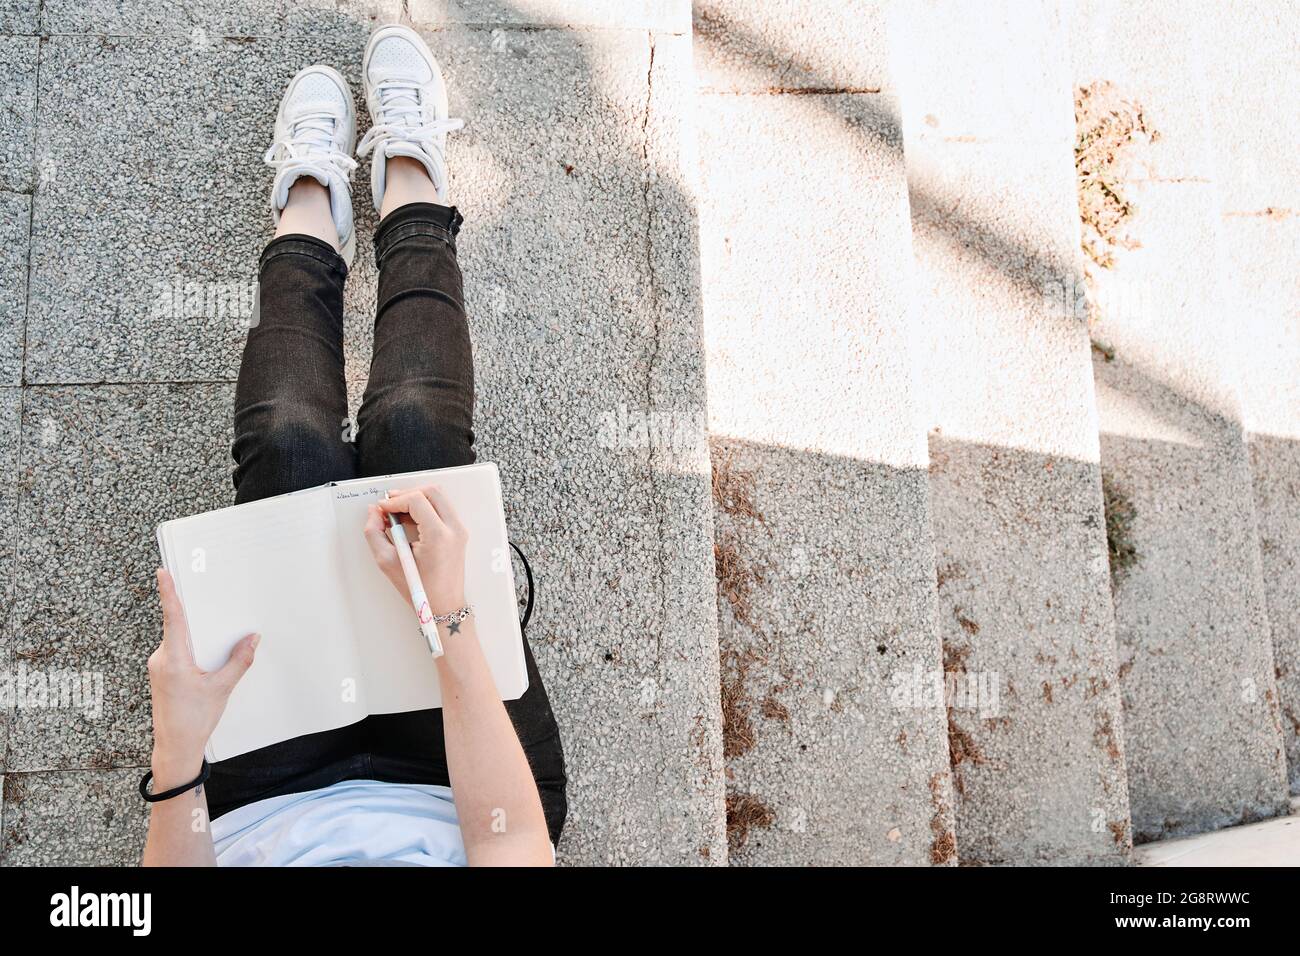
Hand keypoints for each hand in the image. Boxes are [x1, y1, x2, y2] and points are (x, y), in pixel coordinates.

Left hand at [148, 568, 258, 785]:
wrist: (175, 746)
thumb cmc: (194, 720)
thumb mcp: (221, 689)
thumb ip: (238, 661)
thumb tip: (252, 638)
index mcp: (173, 659)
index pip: (172, 618)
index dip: (168, 593)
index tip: (163, 572)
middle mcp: (162, 658)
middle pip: (179, 626)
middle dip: (195, 612)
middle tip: (205, 591)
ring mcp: (160, 666)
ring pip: (180, 639)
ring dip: (197, 633)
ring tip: (216, 633)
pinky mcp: (163, 672)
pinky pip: (178, 650)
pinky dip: (194, 646)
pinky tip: (209, 654)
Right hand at [364, 484, 468, 614]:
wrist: (444, 605)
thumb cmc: (420, 589)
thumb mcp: (387, 562)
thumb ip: (374, 533)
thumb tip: (373, 512)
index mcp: (438, 536)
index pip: (417, 500)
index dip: (395, 500)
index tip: (381, 508)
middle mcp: (454, 529)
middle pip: (432, 491)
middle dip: (407, 494)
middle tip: (389, 505)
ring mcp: (460, 530)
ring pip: (438, 497)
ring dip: (416, 499)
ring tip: (397, 514)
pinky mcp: (459, 532)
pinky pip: (443, 508)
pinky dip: (425, 507)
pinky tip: (409, 519)